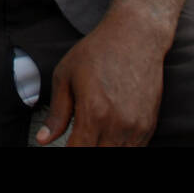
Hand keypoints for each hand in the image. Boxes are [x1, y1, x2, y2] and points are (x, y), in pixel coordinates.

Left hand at [36, 17, 165, 145]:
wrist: (136, 37)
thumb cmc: (98, 52)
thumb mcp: (65, 76)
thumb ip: (57, 113)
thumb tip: (44, 139)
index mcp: (94, 113)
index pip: (78, 152)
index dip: (68, 153)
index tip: (64, 147)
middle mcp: (118, 124)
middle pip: (98, 156)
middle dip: (84, 150)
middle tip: (77, 139)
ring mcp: (137, 127)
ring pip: (119, 156)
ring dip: (103, 149)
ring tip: (92, 137)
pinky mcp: (149, 125)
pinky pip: (135, 149)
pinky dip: (120, 148)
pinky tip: (108, 138)